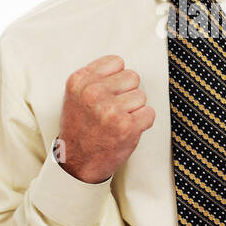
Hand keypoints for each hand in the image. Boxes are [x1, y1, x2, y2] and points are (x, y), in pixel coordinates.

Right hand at [55, 55, 155, 182]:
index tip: (109, 92)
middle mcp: (93, 93)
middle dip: (127, 93)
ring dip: (134, 109)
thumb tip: (121, 67)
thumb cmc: (79, 129)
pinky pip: (149, 113)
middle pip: (133, 77)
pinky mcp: (126, 126)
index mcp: (80, 81)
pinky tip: (126, 130)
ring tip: (117, 121)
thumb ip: (94, 78)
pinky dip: (142, 123)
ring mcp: (110, 110)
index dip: (117, 79)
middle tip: (113, 109)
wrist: (77, 163)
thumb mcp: (75, 95)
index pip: (116, 62)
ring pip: (142, 95)